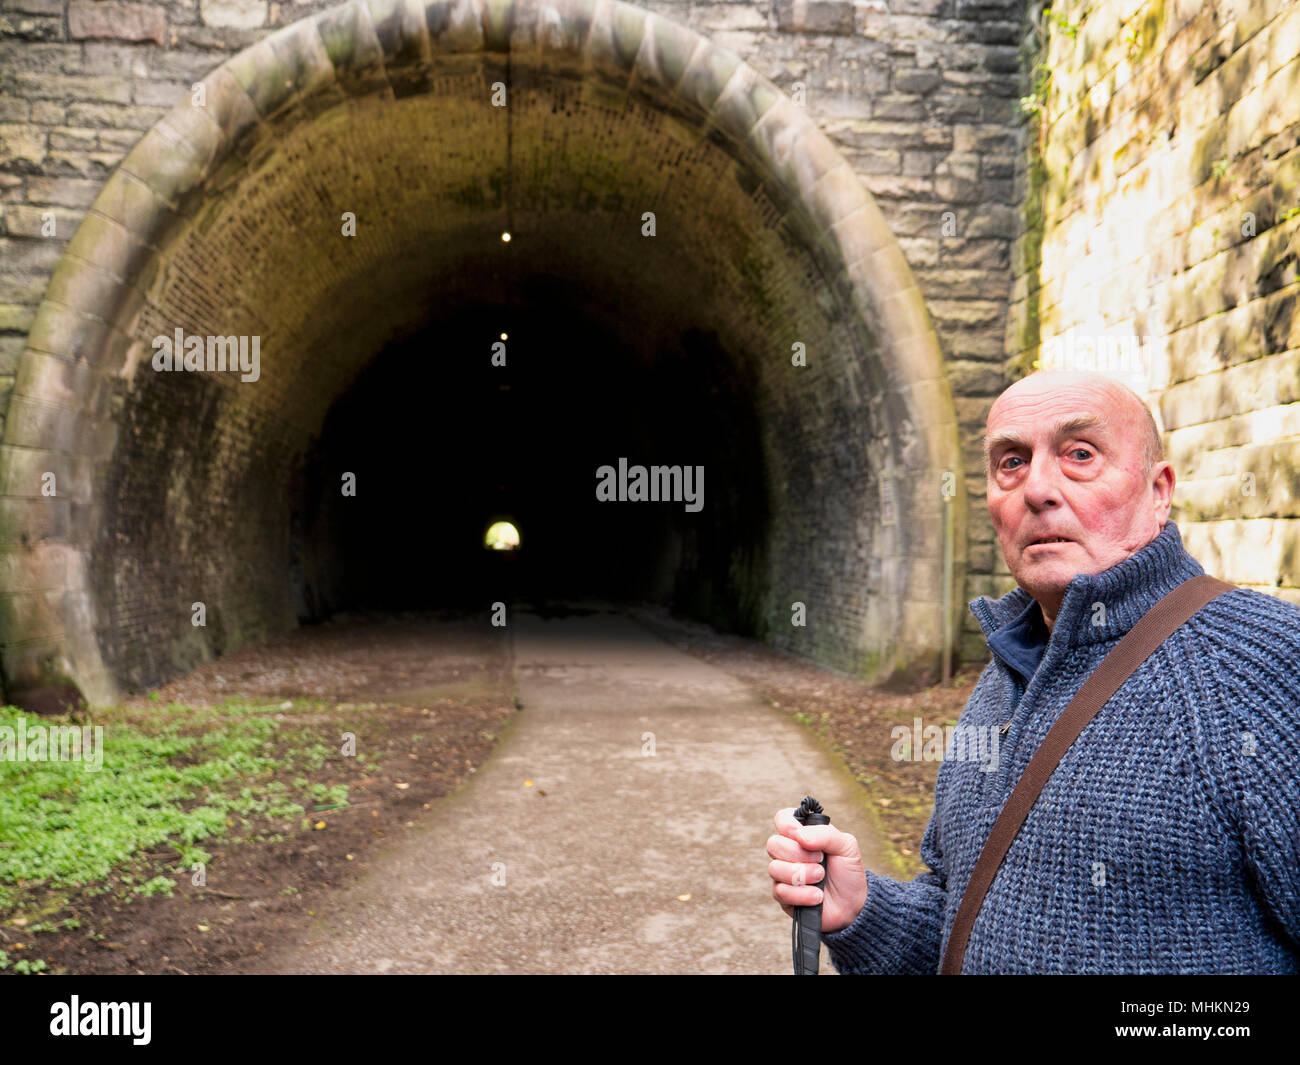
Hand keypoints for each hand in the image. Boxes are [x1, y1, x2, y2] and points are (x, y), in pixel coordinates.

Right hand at [767, 807, 867, 934]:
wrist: (853, 904)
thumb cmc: (848, 871)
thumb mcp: (846, 846)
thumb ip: (825, 834)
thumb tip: (799, 835)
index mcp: (802, 834)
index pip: (782, 819)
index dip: (788, 825)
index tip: (802, 836)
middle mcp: (789, 852)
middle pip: (774, 844)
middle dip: (799, 854)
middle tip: (820, 860)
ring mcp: (783, 874)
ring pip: (775, 868)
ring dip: (802, 874)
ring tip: (820, 878)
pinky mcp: (783, 896)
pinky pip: (781, 891)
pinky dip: (803, 894)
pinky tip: (817, 896)